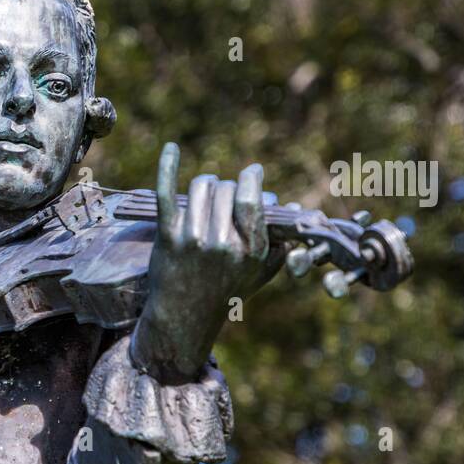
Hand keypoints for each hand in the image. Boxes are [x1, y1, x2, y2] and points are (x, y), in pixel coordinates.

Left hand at [131, 142, 283, 378]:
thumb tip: (297, 210)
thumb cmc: (228, 288)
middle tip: (223, 196)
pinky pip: (167, 193)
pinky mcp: (168, 237)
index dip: (250, 180)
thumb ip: (280, 240)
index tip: (251, 173)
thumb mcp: (261, 270)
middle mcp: (222, 244)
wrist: (185, 315)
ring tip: (207, 192)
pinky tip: (172, 148)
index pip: (249, 200)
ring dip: (206, 184)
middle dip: (226, 188)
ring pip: (201, 188)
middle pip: (225, 190)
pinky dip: (168, 167)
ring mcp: (192, 239)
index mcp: (249, 250)